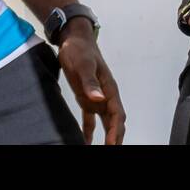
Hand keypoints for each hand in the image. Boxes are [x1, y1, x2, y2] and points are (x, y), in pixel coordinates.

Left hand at [56, 19, 125, 143]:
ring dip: (105, 136)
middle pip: (114, 121)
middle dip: (115, 137)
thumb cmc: (80, 49)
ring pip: (104, 121)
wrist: (73, 39)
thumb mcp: (83, 64)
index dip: (116, 129)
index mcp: (109, 88)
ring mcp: (96, 97)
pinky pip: (90, 118)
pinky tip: (85, 141)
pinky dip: (89, 130)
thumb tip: (99, 98)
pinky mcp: (86, 97)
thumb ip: (90, 82)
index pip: (116, 113)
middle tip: (112, 150)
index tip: (112, 143)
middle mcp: (105, 95)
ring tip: (101, 150)